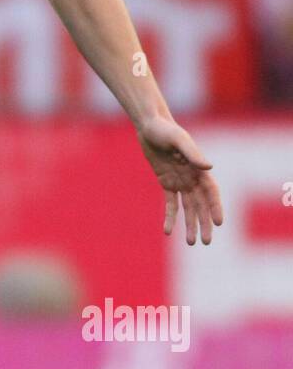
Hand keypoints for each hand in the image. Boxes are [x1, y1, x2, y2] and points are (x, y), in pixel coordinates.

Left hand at [136, 114, 223, 245]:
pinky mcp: (167, 183)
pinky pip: (170, 203)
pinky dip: (170, 217)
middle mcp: (193, 177)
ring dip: (190, 225)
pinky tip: (168, 231)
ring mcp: (180, 181)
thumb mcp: (178, 139)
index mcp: (199, 169)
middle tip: (206, 241)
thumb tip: (209, 167)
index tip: (218, 223)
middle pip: (201, 205)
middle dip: (204, 223)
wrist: (149, 125)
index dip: (215, 207)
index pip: (211, 192)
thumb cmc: (165, 129)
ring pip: (188, 208)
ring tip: (192, 243)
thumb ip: (193, 153)